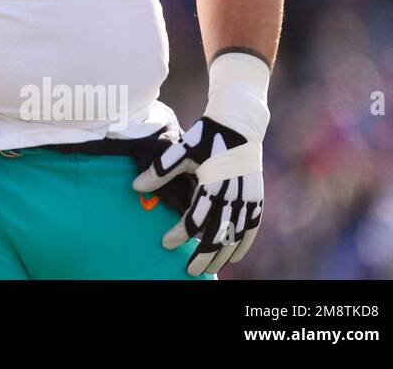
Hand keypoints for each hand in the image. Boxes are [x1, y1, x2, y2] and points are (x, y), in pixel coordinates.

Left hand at [133, 116, 263, 276]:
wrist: (239, 122)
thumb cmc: (206, 134)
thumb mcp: (182, 148)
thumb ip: (160, 170)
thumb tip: (135, 187)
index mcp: (214, 184)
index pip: (195, 220)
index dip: (179, 233)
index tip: (165, 242)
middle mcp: (234, 195)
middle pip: (218, 235)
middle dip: (203, 255)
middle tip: (190, 270)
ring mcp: (248, 197)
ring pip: (236, 235)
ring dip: (222, 254)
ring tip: (209, 268)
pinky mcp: (257, 196)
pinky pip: (252, 227)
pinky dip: (244, 243)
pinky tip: (234, 256)